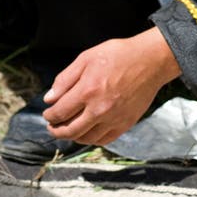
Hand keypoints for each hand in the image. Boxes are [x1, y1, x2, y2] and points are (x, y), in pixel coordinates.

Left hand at [42, 27, 180, 145]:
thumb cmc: (118, 55)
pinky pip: (104, 140)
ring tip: (68, 130)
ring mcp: (114, 119)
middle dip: (56, 131)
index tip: (47, 113)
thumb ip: (65, 79)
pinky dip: (91, 139)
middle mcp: (100, 109)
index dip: (49, 115)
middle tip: (52, 127)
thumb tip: (49, 99)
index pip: (60, 112)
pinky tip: (86, 132)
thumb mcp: (86, 58)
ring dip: (72, 137)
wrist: (150, 61)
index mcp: (88, 90)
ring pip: (86, 138)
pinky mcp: (126, 124)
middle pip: (70, 131)